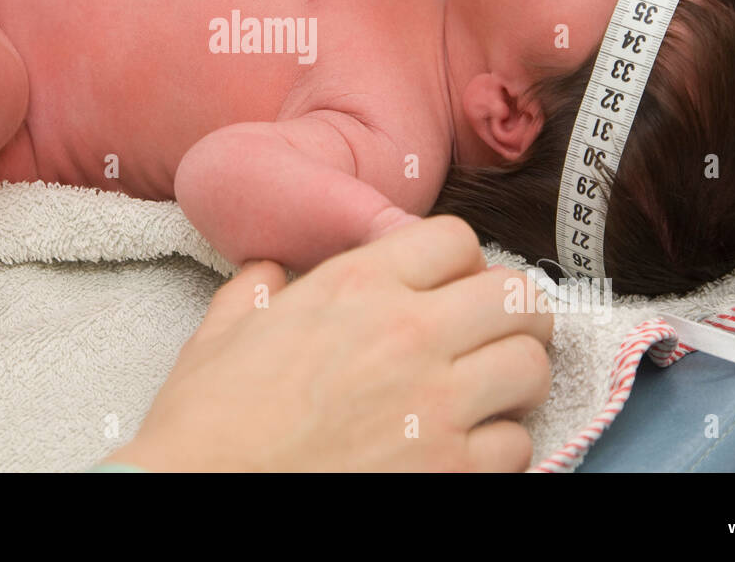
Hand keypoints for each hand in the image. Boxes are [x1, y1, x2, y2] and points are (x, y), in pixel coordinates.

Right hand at [109, 215, 552, 470]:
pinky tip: (467, 445)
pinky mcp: (450, 470)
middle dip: (512, 311)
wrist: (203, 494)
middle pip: (515, 296)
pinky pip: (518, 444)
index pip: (457, 240)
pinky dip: (501, 444)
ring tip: (491, 388)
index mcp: (356, 287)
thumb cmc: (209, 421)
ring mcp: (437, 405)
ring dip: (516, 375)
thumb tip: (270, 274)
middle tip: (492, 331)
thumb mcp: (223, 331)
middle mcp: (409, 333)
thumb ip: (258, 290)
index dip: (461, 260)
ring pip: (531, 366)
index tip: (451, 284)